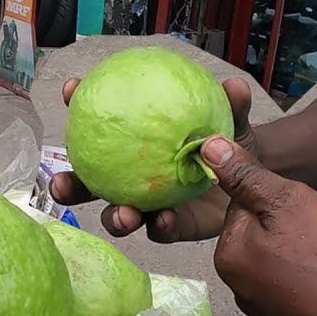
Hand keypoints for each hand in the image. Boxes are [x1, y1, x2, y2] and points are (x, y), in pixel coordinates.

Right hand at [48, 76, 259, 242]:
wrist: (255, 181)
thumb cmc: (233, 145)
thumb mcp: (234, 124)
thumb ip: (232, 108)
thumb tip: (233, 86)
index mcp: (138, 145)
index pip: (101, 128)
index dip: (78, 108)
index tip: (70, 92)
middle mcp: (134, 177)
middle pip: (92, 183)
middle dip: (72, 186)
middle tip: (61, 185)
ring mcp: (150, 204)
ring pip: (120, 214)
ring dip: (115, 217)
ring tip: (123, 214)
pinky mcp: (172, 226)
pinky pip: (161, 229)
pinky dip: (161, 225)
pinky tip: (165, 220)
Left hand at [202, 136, 316, 315]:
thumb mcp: (287, 201)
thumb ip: (246, 176)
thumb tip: (206, 147)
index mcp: (227, 252)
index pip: (242, 204)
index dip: (277, 197)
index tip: (303, 208)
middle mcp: (234, 283)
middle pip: (259, 233)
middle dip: (288, 225)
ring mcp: (260, 306)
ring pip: (278, 258)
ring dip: (302, 251)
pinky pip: (293, 284)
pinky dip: (311, 276)